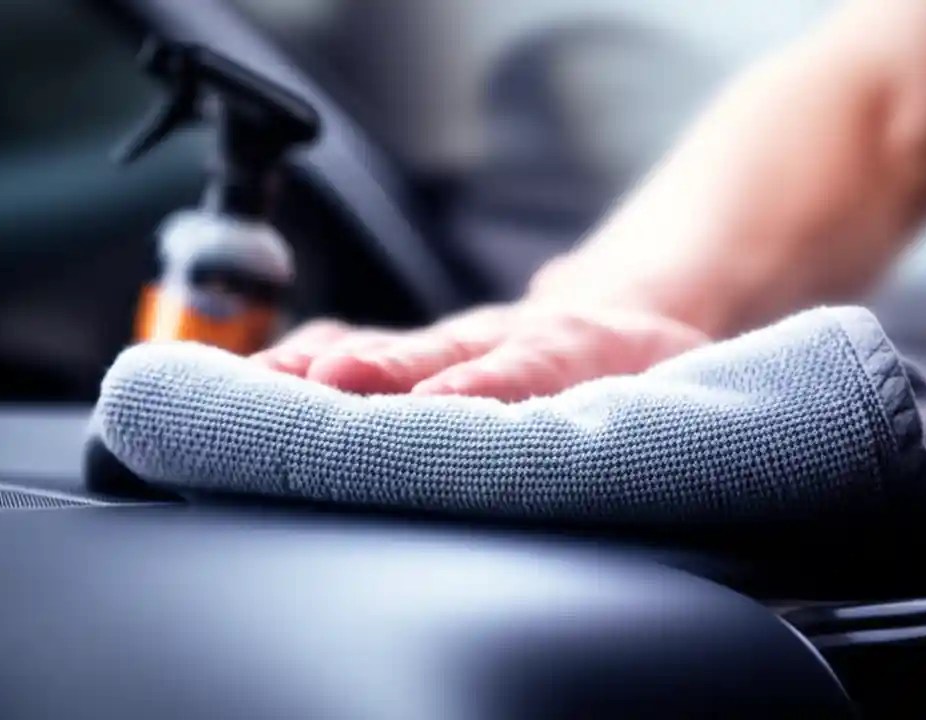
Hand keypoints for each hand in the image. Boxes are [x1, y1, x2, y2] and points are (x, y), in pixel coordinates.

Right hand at [253, 302, 707, 400]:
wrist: (626, 308)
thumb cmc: (643, 365)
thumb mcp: (672, 389)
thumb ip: (645, 418)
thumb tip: (635, 468)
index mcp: (567, 350)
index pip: (521, 367)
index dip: (481, 384)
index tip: (439, 400)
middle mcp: (498, 338)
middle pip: (435, 352)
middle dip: (384, 371)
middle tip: (329, 382)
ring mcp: (454, 340)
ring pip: (385, 348)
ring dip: (325, 365)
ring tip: (265, 382)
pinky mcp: (421, 347)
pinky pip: (357, 347)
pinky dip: (305, 362)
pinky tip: (253, 379)